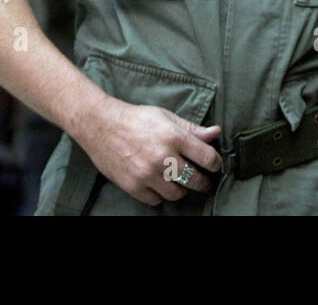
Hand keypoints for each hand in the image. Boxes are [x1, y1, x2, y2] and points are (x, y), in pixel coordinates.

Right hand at [79, 100, 222, 206]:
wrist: (101, 125)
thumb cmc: (136, 119)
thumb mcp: (167, 117)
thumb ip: (192, 128)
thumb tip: (216, 133)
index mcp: (174, 137)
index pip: (207, 158)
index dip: (216, 164)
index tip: (214, 165)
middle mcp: (163, 157)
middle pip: (195, 180)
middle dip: (203, 182)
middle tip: (202, 181)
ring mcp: (147, 174)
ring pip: (177, 194)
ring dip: (181, 189)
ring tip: (178, 181)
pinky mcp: (133, 186)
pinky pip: (156, 200)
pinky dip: (160, 194)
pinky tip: (158, 184)